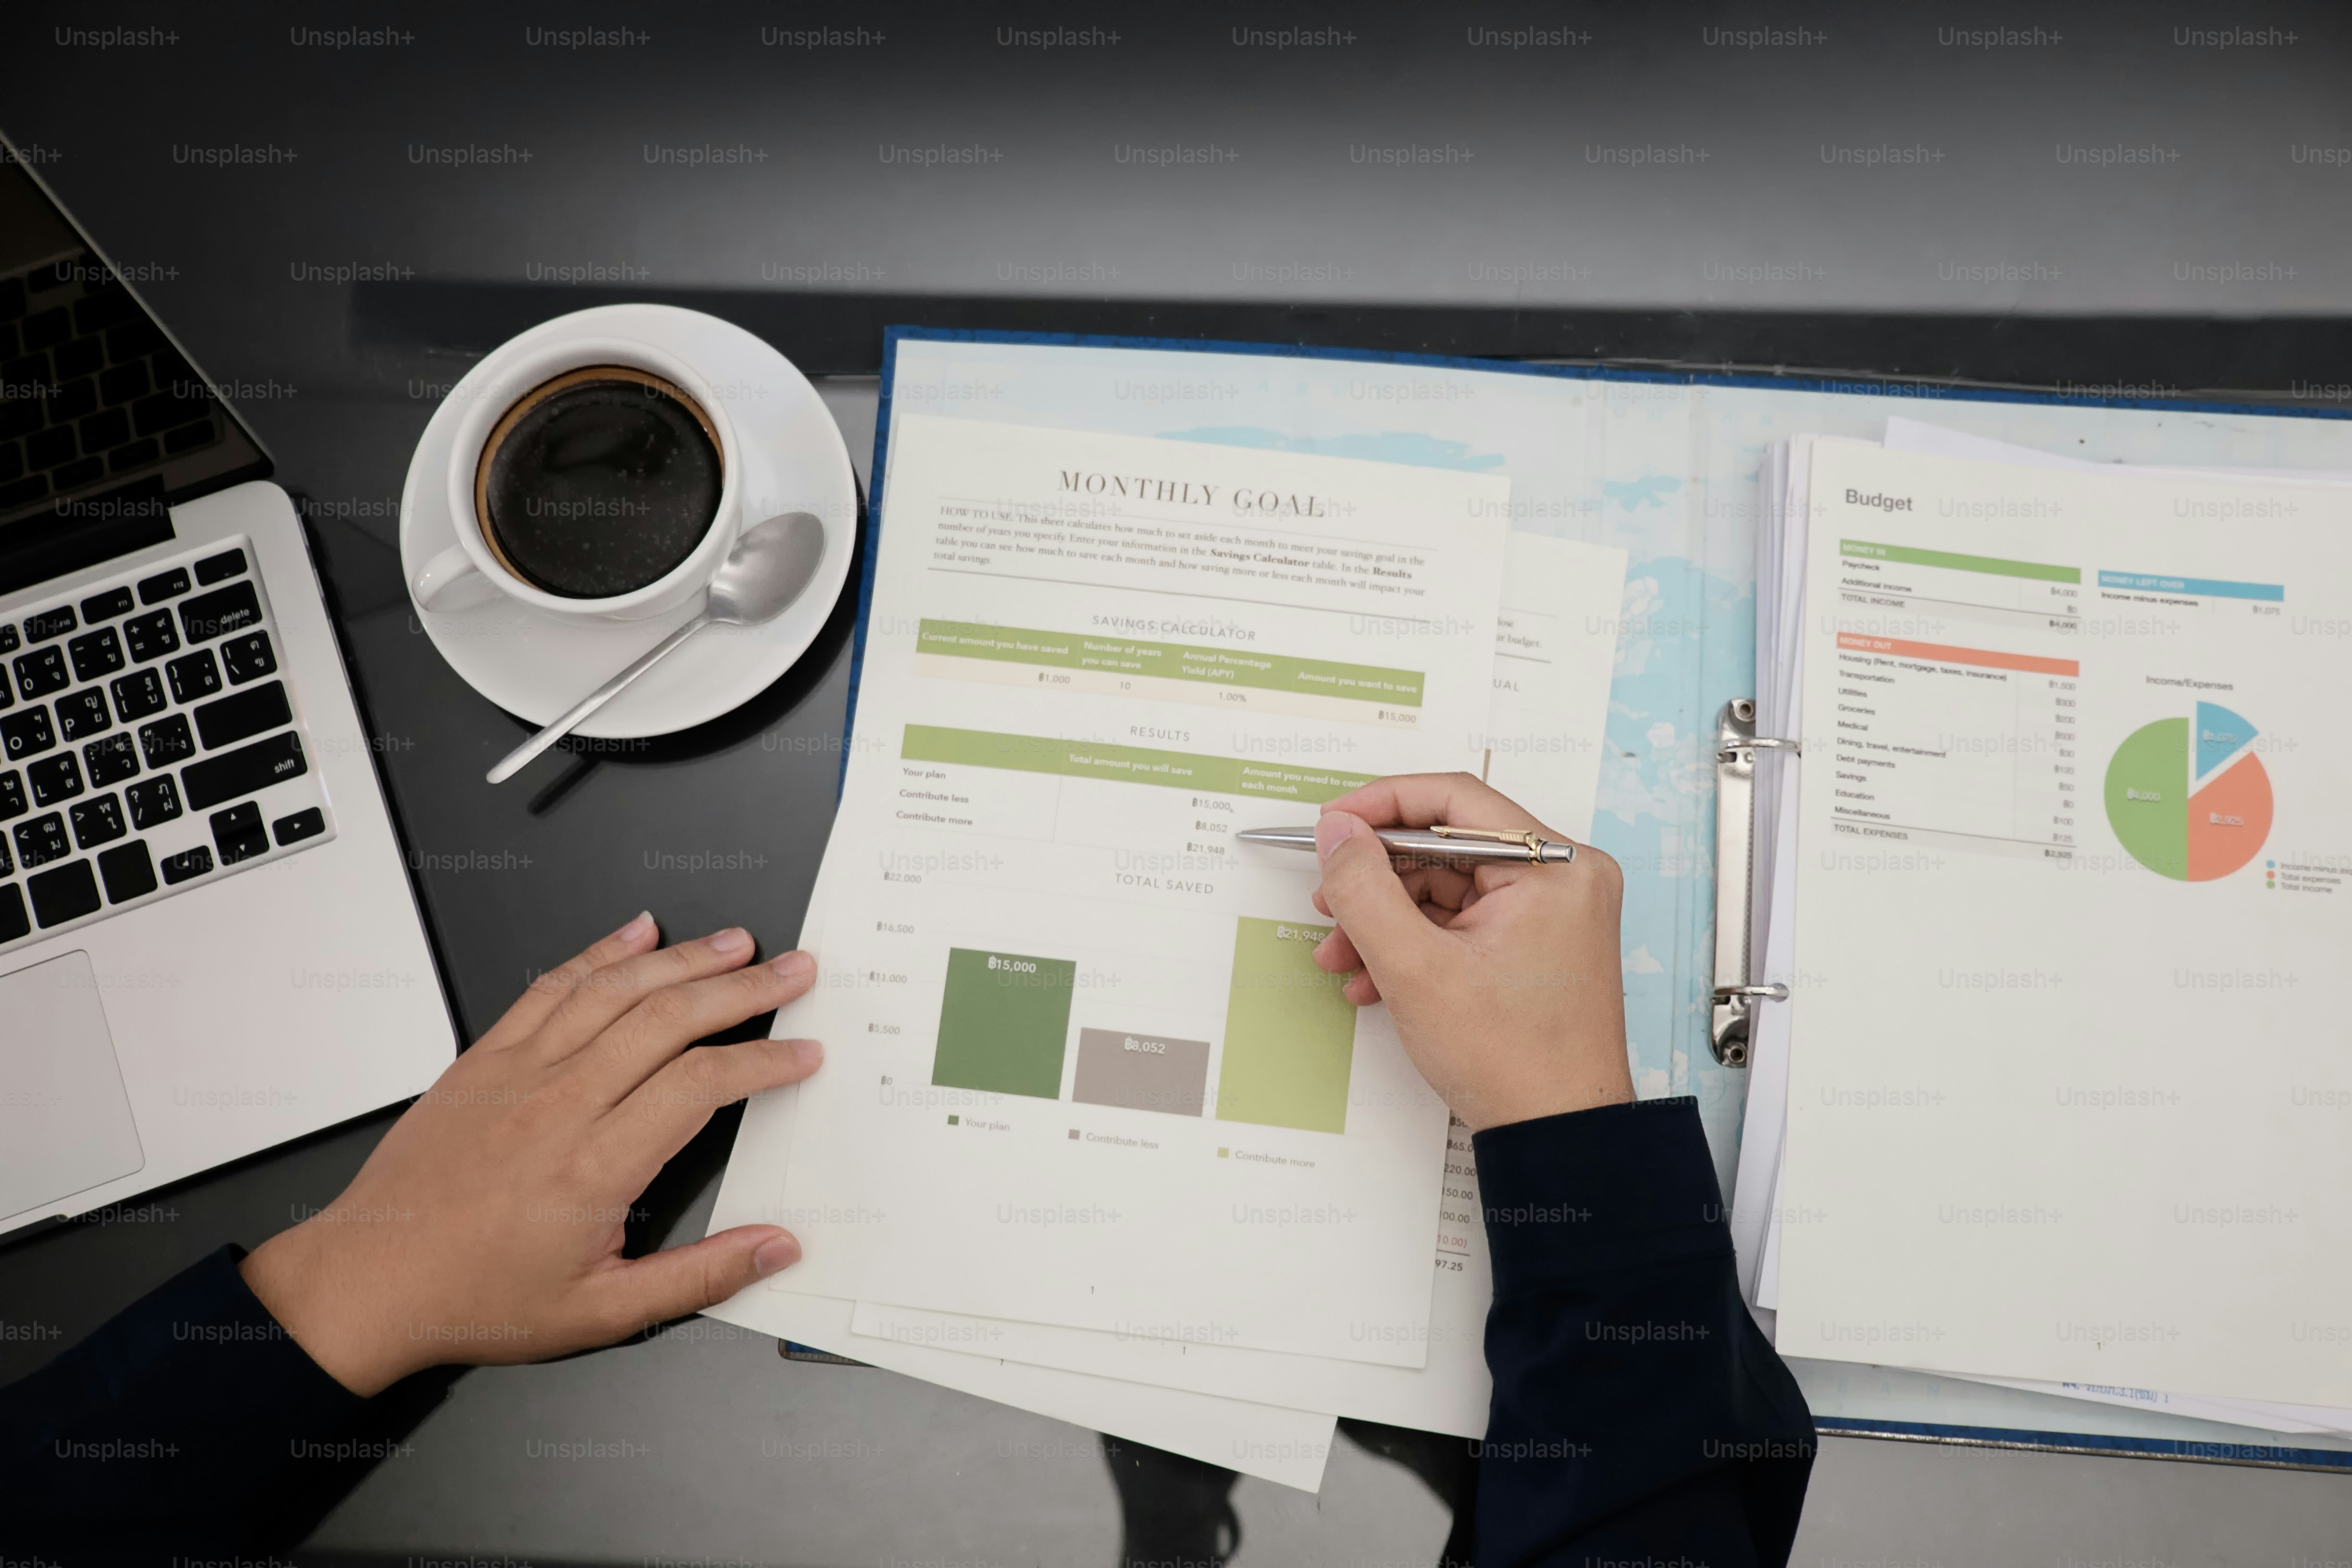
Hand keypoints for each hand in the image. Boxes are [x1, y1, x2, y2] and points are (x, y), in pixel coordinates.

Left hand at [239, 913, 822, 1395]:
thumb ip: (699, 1277)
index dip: (762, 1062)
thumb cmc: (477, 1299)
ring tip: (737, 943)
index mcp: (594, 1168)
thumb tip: (777, 1247)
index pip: (700, 1086)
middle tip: (795, 970)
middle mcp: (559, 1105)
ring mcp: (518, 1072)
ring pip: (615, 990)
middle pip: (668, 1019)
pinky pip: (549, 987)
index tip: (803, 1053)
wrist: (367, 1283)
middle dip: (743, 988)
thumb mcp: (601, 1313)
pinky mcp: (483, 1059)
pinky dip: (598, 952)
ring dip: (684, 958)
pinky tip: (637, 931)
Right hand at [1309, 773, 1632, 1130]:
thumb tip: (1334, 829)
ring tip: (1342, 957)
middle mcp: (1564, 878)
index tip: (1330, 825)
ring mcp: (1554, 912)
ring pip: (1446, 888)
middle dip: (1376, 881)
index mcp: (1554, 867)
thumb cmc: (1510, 1060)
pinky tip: (1375, 978)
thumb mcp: (1414, 968)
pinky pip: (1463, 922)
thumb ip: (1365, 888)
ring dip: (1386, 920)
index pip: (1454, 798)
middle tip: (1327, 905)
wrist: (1558, 1138)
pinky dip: (1416, 944)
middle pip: (1446, 846)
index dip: (1381, 806)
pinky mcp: (1538, 944)